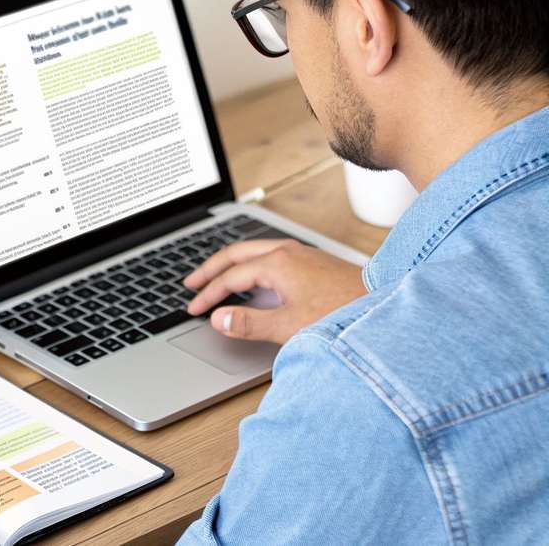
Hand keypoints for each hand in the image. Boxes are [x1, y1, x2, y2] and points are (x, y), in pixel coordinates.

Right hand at [182, 239, 365, 343]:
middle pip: (236, 254)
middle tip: (191, 283)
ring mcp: (302, 255)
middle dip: (210, 269)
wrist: (386, 307)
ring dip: (230, 265)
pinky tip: (254, 281)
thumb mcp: (290, 326)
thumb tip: (218, 319)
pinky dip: (250, 266)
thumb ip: (249, 323)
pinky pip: (269, 256)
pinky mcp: (313, 263)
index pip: (230, 277)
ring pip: (254, 252)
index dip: (208, 294)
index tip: (194, 309)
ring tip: (216, 278)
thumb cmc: (343, 315)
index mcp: (277, 263)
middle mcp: (287, 252)